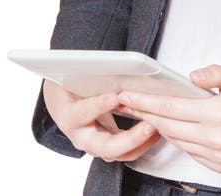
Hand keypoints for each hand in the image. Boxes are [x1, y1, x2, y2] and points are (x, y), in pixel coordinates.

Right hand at [42, 78, 161, 161]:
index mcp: (70, 116)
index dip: (99, 106)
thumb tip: (113, 65)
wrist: (63, 103)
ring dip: (140, 142)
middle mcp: (81, 136)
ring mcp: (94, 145)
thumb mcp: (76, 78)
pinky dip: (142, 143)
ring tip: (157, 127)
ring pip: (118, 153)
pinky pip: (125, 152)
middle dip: (130, 138)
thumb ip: (92, 76)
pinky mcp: (106, 147)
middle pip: (105, 146)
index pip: (82, 114)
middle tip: (149, 125)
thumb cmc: (70, 88)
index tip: (115, 97)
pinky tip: (156, 129)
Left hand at [116, 65, 220, 173]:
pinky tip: (178, 127)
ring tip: (150, 114)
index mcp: (218, 115)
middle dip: (147, 115)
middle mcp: (216, 139)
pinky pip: (192, 153)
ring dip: (162, 128)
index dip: (146, 103)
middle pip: (169, 128)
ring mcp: (219, 156)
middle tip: (130, 104)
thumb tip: (191, 76)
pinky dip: (181, 139)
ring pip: (179, 142)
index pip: (171, 109)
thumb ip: (213, 73)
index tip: (130, 97)